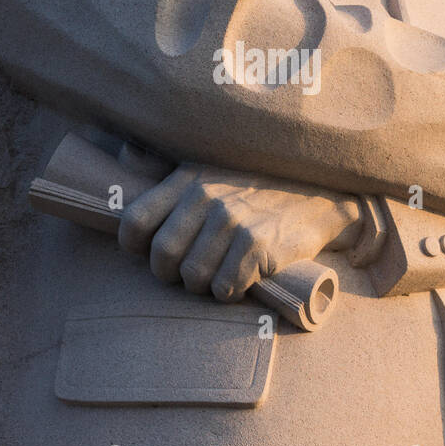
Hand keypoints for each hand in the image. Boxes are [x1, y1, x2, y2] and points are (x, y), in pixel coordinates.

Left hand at [118, 164, 361, 301]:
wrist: (320, 194)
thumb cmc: (258, 185)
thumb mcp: (210, 164)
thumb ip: (165, 165)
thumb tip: (123, 153)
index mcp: (187, 178)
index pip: (135, 222)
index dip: (137, 248)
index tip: (153, 253)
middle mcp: (206, 197)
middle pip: (162, 258)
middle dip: (172, 275)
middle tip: (191, 271)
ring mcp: (232, 220)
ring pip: (193, 278)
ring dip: (204, 286)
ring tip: (220, 273)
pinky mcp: (257, 244)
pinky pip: (224, 288)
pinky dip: (230, 292)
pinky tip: (242, 278)